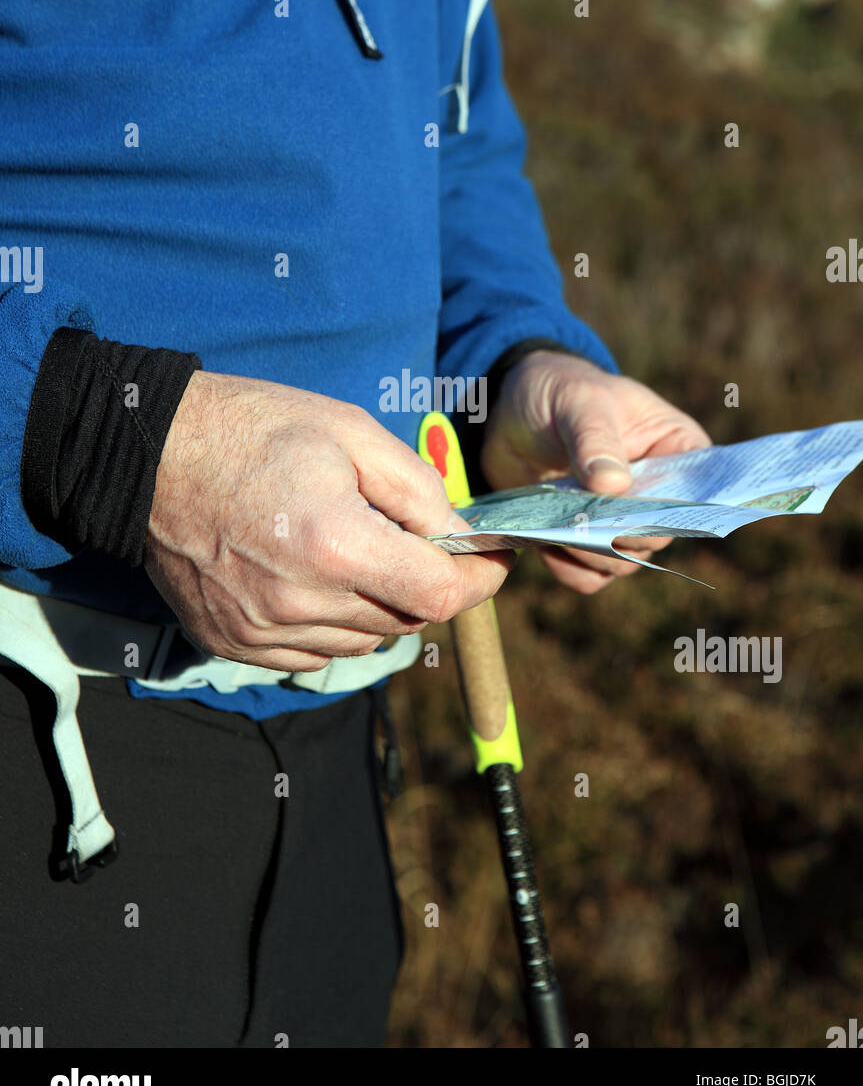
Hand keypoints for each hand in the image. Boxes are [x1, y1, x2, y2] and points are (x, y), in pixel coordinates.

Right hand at [145, 371, 511, 671]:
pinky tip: (315, 578)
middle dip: (427, 584)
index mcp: (336, 545)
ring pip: (363, 643)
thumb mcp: (351, 432)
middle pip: (405, 622)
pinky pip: (313, 655)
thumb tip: (460, 536)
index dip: (479, 580)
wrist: (149, 453)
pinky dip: (333, 625)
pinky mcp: (233, 644)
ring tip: (358, 552)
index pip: (440, 596)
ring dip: (380, 606)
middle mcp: (300, 603)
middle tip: (418, 541)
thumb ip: (419, 490)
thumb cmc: (253, 430)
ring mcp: (262, 632)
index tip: (490, 560)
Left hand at [479, 351, 711, 592]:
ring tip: (561, 526)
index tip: (641, 511)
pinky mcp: (586, 540)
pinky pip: (590, 575)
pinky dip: (570, 568)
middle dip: (622, 533)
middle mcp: (658, 493)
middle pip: (659, 535)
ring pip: (625, 562)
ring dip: (593, 554)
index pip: (700, 492)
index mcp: (677, 450)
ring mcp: (622, 520)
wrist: (509, 410)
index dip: (679, 510)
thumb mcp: (579, 402)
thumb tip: (614, 486)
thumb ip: (595, 440)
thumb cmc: (559, 391)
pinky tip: (548, 544)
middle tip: (586, 518)